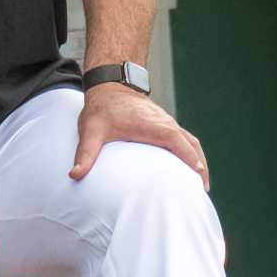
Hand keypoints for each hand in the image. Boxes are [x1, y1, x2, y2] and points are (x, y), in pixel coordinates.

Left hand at [70, 85, 209, 188]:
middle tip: (202, 190)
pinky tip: (192, 169)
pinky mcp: (166, 124)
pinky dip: (193, 154)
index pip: (175, 139)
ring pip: (191, 142)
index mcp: (151, 125)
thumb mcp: (91, 131)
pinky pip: (186, 140)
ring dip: (199, 161)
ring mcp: (167, 123)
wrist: (110, 86)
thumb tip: (74, 175)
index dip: (188, 155)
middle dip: (199, 166)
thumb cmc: (101, 109)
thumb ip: (85, 154)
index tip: (197, 173)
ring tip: (202, 185)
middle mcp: (164, 123)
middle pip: (191, 144)